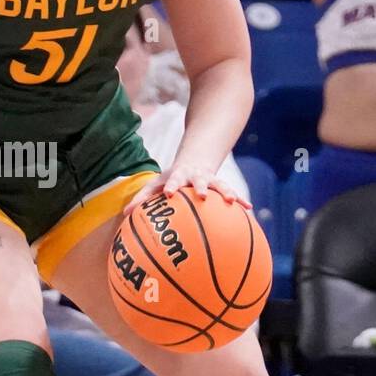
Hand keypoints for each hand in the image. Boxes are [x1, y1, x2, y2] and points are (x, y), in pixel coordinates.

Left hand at [125, 162, 250, 214]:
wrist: (193, 162)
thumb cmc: (170, 179)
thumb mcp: (156, 185)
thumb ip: (142, 199)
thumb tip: (126, 214)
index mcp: (179, 177)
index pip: (174, 181)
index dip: (172, 186)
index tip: (170, 194)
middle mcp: (196, 177)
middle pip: (199, 181)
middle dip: (201, 187)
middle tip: (202, 196)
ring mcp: (210, 180)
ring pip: (219, 185)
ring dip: (226, 192)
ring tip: (231, 201)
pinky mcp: (221, 186)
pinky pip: (232, 193)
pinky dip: (240, 200)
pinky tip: (249, 209)